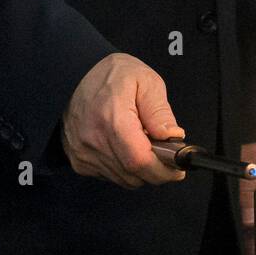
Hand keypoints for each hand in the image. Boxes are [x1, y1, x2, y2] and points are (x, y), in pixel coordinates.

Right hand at [61, 53, 187, 188]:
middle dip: (156, 170)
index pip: (140, 161)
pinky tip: (125, 147)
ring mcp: (83, 153)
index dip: (163, 170)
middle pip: (134, 175)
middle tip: (164, 151)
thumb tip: (172, 137)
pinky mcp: (79, 160)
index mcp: (112, 118)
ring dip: (140, 170)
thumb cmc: (113, 75)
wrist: (77, 74)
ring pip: (124, 180)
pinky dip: (124, 169)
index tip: (178, 168)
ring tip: (143, 143)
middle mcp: (93, 140)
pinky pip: (110, 176)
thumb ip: (160, 111)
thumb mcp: (145, 80)